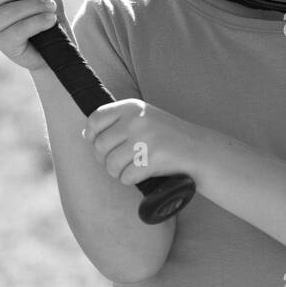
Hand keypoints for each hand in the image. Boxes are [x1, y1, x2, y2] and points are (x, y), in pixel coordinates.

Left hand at [83, 99, 200, 185]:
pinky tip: (142, 174)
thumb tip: (86, 134)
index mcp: (131, 107)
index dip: (92, 135)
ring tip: (130, 168)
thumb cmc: (167, 136)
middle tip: (119, 162)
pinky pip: (126, 177)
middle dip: (106, 159)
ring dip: (118, 172)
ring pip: (111, 164)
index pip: (95, 119)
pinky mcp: (153, 159)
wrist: (199, 150)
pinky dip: (131, 180)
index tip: (99, 144)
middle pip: (100, 146)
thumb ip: (117, 122)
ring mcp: (145, 139)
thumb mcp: (143, 118)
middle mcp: (136, 120)